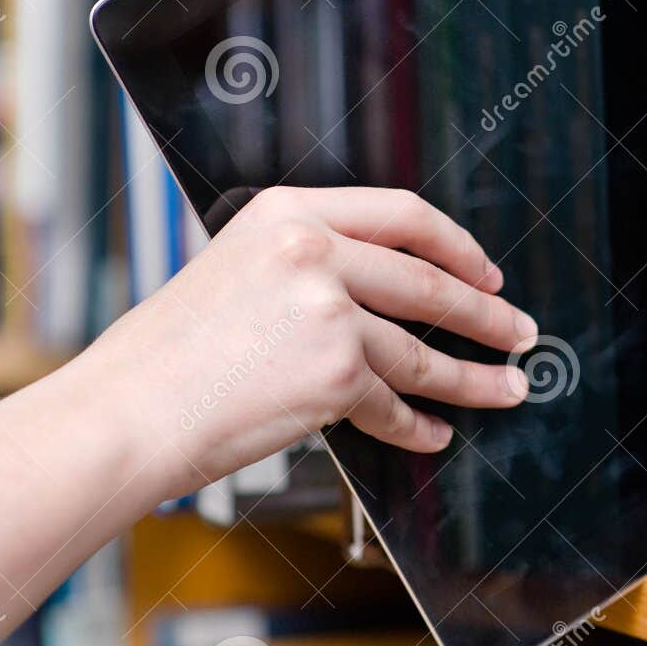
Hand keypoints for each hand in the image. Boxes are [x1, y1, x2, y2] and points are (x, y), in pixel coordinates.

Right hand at [80, 185, 537, 500]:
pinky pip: (394, 404)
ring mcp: (329, 311)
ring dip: (474, 376)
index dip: (457, 246)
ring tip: (507, 388)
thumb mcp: (235, 268)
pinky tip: (434, 433)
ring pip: (423, 352)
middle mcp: (314, 250)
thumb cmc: (168, 354)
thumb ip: (308, 265)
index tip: (486, 273)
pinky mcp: (335, 374)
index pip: (403, 213)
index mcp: (290, 212)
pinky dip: (418, 425)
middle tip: (519, 333)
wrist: (127, 412)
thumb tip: (385, 293)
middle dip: (486, 315)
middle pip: (429, 281)